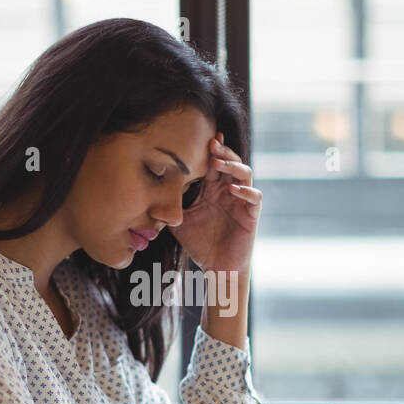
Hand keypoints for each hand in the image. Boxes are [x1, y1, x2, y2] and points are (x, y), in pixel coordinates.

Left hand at [174, 131, 261, 275]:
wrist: (217, 267)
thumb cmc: (199, 244)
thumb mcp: (179, 222)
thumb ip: (169, 205)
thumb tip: (148, 191)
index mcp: (212, 189)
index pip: (212, 164)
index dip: (209, 150)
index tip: (198, 136)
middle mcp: (228, 191)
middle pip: (230, 162)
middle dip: (221, 151)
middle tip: (210, 143)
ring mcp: (241, 201)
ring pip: (245, 174)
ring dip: (233, 165)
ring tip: (218, 163)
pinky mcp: (251, 215)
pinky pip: (255, 197)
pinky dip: (246, 191)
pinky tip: (233, 190)